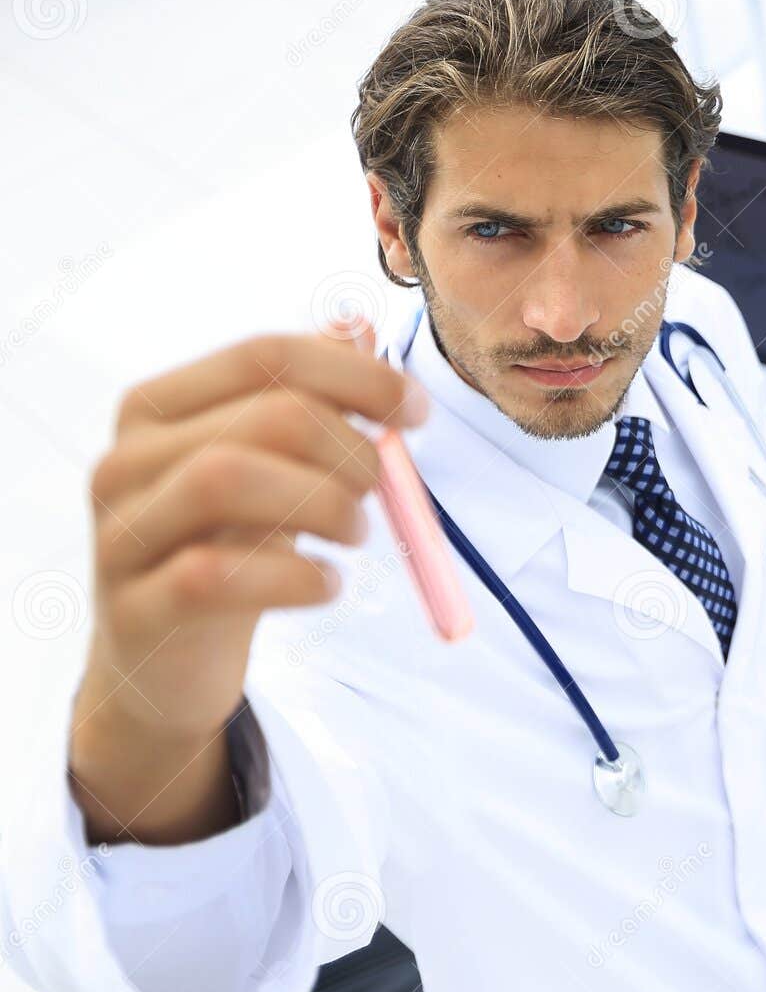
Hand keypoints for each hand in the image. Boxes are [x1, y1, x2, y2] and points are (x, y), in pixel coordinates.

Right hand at [68, 319, 427, 843]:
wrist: (164, 668)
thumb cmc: (226, 548)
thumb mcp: (269, 467)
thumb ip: (307, 394)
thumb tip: (358, 323)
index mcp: (158, 407)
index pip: (267, 355)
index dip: (358, 376)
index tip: (417, 412)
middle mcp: (126, 459)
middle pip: (265, 415)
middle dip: (350, 447)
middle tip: (381, 488)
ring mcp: (121, 534)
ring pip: (226, 479)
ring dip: (325, 504)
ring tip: (356, 533)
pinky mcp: (136, 608)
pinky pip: (214, 576)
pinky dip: (295, 577)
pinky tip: (328, 585)